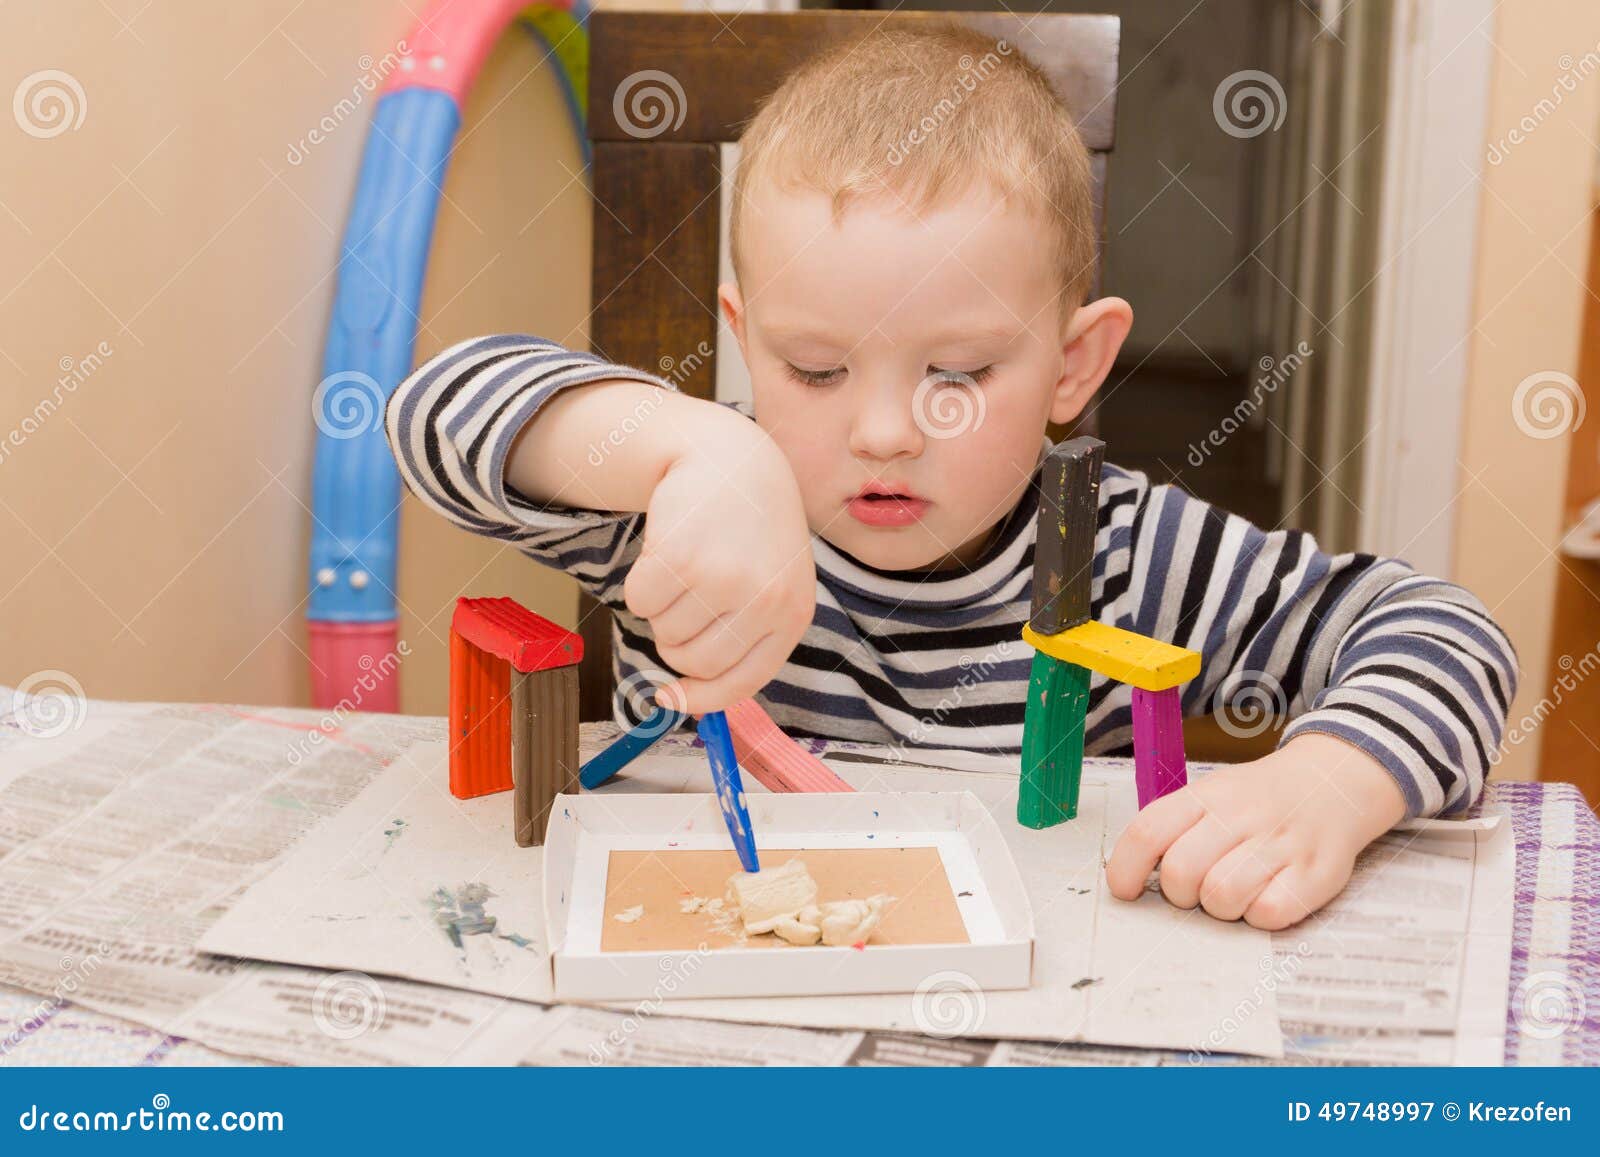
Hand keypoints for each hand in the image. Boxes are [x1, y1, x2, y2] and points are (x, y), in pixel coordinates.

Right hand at [622, 425, 814, 714]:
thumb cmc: (750, 535)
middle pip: (694, 663)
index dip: (699, 698)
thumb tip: (684, 707)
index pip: (740, 684)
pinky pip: (639, 601)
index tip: (671, 697)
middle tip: (686, 604)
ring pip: (663, 632)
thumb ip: (741, 644)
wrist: (735, 462)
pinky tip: (666, 552)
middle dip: (676, 643)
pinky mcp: (683, 555)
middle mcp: (765, 600)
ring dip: (662, 609)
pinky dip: (641, 584)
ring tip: (686, 568)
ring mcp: (724, 578)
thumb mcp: (769, 588)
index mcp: (792, 616)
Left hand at [1104, 733, 1407, 929]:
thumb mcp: (1212, 794)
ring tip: (1233, 889)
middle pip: (1181, 872)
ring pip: (1221, 897)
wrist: (1333, 782)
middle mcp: (1241, 815)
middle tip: (1196, 888)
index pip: (1148, 831)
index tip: (1125, 890)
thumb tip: (1127, 874)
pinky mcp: (1316, 874)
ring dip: (1220, 906)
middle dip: (1179, 894)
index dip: (1125, 867)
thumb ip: (1172, 827)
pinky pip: (1268, 914)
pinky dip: (1259, 915)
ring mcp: (1281, 843)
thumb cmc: (1260, 800)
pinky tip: (1265, 896)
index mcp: (1207, 795)